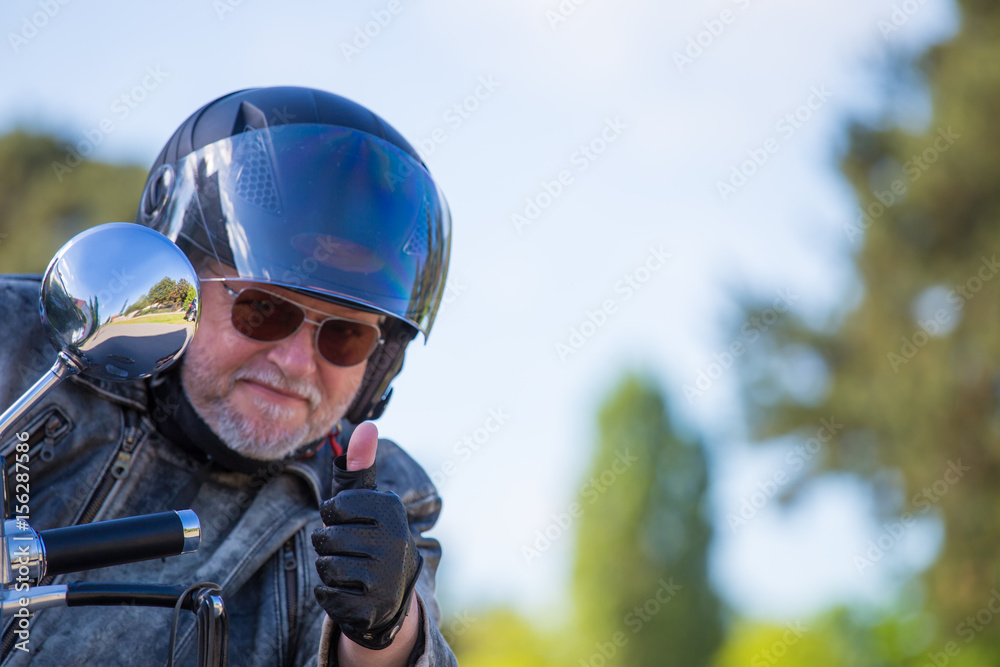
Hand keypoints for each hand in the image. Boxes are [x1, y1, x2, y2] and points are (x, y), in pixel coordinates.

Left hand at [312, 422, 422, 650]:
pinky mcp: (372, 606)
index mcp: (391, 509)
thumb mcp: (366, 500)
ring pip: (326, 566)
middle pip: (326, 538)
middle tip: (349, 547)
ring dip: (329, 568)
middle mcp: (394, 541)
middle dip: (328, 544)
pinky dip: (330, 593)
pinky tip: (350, 589)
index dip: (332, 516)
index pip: (335, 507)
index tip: (349, 521)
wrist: (393, 591)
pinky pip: (327, 594)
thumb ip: (359, 465)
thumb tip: (367, 425)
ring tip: (351, 567)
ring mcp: (386, 576)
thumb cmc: (371, 533)